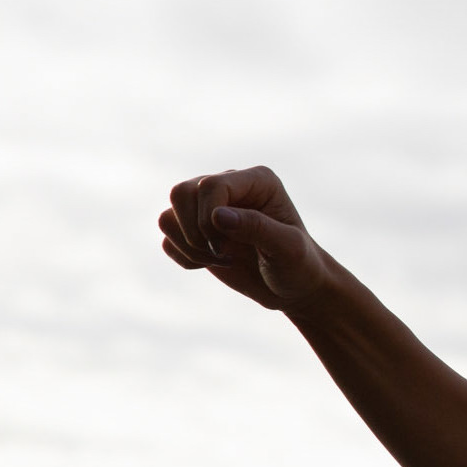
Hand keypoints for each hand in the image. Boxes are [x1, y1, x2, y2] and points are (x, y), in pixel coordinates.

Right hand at [159, 166, 331, 310]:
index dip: (209, 218)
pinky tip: (213, 263)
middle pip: (180, 193)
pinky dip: (184, 257)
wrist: (293, 286)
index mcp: (256, 180)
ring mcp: (209, 207)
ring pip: (167, 216)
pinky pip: (167, 238)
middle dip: (193, 231)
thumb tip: (217, 215)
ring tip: (222, 259)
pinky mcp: (196, 231)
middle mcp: (229, 187)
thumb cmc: (298, 264)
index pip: (211, 185)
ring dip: (188, 246)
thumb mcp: (288, 248)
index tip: (227, 246)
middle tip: (221, 252)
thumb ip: (257, 227)